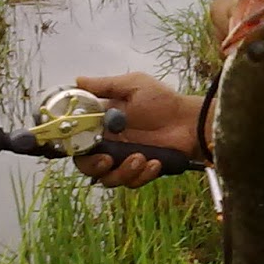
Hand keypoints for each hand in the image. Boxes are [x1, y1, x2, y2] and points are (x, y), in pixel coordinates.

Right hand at [72, 72, 199, 187]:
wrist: (190, 121)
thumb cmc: (163, 101)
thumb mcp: (133, 85)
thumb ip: (105, 85)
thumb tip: (77, 80)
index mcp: (102, 124)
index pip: (77, 139)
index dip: (73, 144)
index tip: (80, 143)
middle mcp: (109, 144)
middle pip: (86, 164)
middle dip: (94, 166)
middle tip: (107, 160)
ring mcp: (124, 159)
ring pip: (108, 178)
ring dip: (122, 171)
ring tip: (141, 158)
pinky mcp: (140, 171)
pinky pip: (132, 182)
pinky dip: (142, 175)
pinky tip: (155, 162)